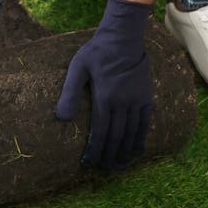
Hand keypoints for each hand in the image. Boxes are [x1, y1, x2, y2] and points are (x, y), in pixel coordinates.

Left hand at [55, 0, 151, 170]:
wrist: (124, 37)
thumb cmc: (97, 51)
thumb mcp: (78, 67)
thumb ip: (69, 92)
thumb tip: (61, 118)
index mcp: (105, 97)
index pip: (100, 132)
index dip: (95, 150)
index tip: (88, 164)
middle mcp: (123, 102)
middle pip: (116, 137)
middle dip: (109, 156)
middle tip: (102, 169)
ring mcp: (137, 100)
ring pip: (131, 134)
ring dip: (124, 153)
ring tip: (117, 166)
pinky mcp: (146, 97)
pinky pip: (145, 124)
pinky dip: (140, 139)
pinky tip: (135, 151)